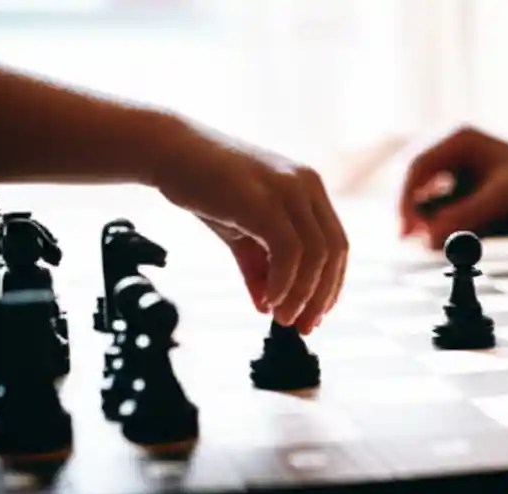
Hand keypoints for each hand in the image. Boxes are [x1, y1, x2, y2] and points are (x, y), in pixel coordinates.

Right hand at [150, 117, 347, 334]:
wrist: (170, 152)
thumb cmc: (205, 187)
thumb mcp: (240, 232)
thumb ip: (259, 268)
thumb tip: (268, 307)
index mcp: (308, 189)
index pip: (337, 244)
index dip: (331, 284)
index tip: (315, 315)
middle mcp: (306, 186)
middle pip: (334, 252)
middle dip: (322, 296)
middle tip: (303, 326)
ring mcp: (288, 190)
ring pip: (316, 254)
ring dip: (303, 294)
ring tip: (283, 318)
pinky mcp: (264, 201)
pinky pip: (289, 251)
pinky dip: (285, 282)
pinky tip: (271, 300)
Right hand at [397, 117, 507, 248]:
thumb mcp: (502, 200)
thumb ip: (463, 217)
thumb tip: (425, 241)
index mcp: (458, 139)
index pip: (415, 168)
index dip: (404, 201)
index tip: (405, 233)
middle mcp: (452, 151)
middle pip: (413, 183)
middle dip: (410, 213)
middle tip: (409, 244)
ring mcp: (457, 171)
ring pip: (424, 200)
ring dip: (424, 221)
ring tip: (430, 245)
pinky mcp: (464, 191)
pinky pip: (440, 210)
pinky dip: (439, 226)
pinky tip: (446, 240)